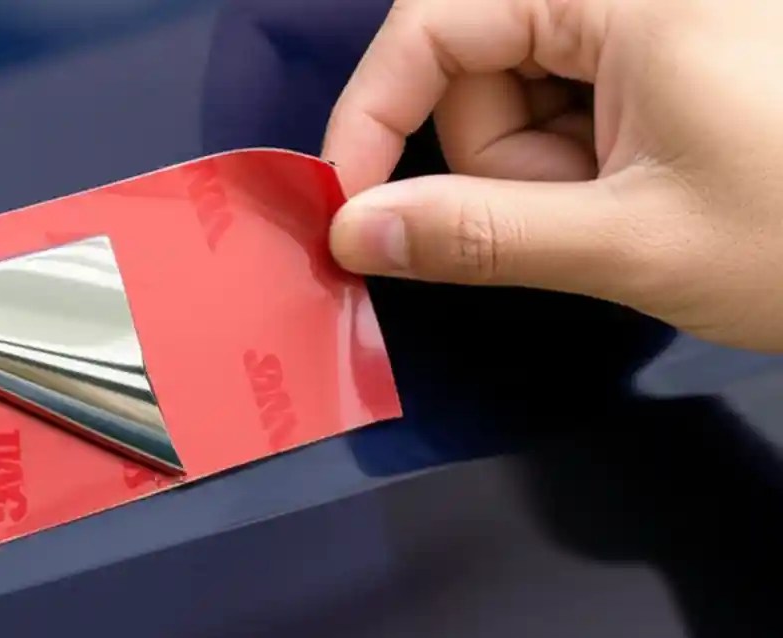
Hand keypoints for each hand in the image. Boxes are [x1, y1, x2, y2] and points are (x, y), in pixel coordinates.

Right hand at [324, 0, 782, 351]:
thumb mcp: (631, 242)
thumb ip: (479, 236)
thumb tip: (356, 232)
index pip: (436, 22)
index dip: (374, 112)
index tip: (346, 205)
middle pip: (475, 62)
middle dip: (497, 158)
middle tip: (571, 222)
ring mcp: (649, 22)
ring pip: (517, 92)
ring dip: (540, 171)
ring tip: (626, 213)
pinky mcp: (664, 57)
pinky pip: (565, 104)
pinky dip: (575, 165)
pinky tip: (639, 195)